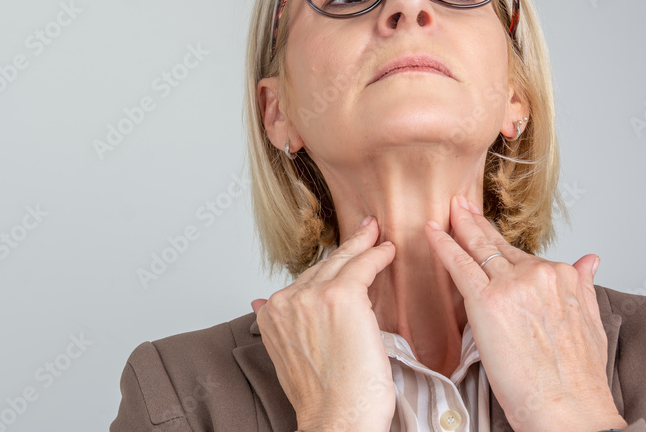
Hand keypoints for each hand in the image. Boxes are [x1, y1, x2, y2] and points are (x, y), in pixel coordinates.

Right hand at [251, 216, 395, 431]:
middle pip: (322, 266)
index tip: (338, 256)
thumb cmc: (323, 400)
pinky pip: (363, 266)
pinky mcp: (342, 296)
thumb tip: (258, 302)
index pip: (304, 281)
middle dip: (345, 248)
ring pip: (342, 261)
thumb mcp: (286, 357)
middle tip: (364, 231)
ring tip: (376, 236)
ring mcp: (313, 296)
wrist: (337, 420)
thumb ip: (278, 326)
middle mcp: (286, 300)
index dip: (325, 267)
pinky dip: (376, 255)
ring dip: (362, 246)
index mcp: (271, 314)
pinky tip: (386, 251)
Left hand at [423, 196, 626, 431]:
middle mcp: (539, 274)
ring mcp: (511, 285)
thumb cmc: (579, 380)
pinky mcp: (487, 301)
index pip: (520, 253)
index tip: (484, 225)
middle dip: (475, 222)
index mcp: (563, 277)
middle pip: (498, 245)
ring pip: (477, 249)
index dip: (498, 239)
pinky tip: (431, 231)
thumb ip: (584, 286)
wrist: (571, 411)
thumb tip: (590, 261)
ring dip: (459, 227)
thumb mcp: (593, 323)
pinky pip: (459, 264)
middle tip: (459, 203)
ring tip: (445, 212)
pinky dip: (442, 245)